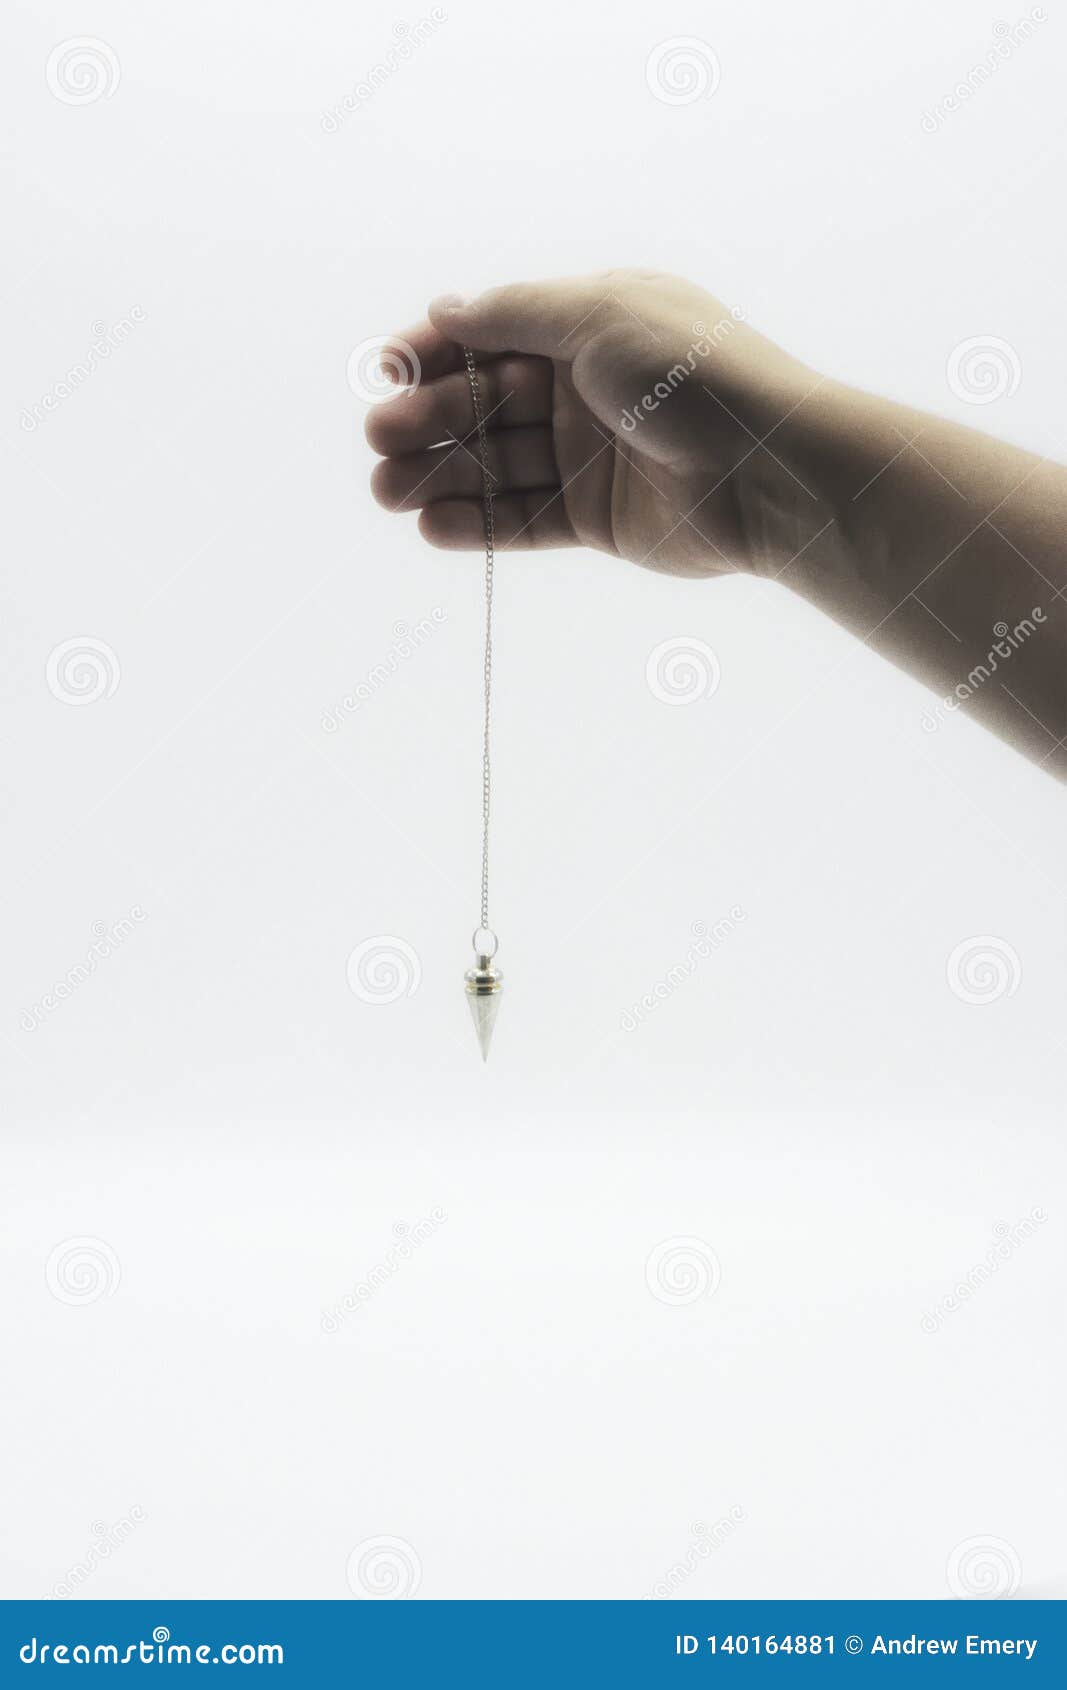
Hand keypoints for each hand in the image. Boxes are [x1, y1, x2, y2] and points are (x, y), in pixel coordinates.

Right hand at [365, 269, 817, 578]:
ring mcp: (589, 456)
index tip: (384, 374)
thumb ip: (515, 314)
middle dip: (428, 421)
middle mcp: (585, 389)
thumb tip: (446, 310)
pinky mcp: (596, 519)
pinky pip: (525, 521)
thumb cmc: (692, 374)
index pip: (492, 336)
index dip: (434, 353)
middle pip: (486, 404)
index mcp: (589, 325)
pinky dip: (480, 524)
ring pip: (497, 465)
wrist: (767, 469)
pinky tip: (432, 527)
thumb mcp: (600, 316)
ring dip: (439, 476)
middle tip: (380, 442)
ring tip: (386, 493)